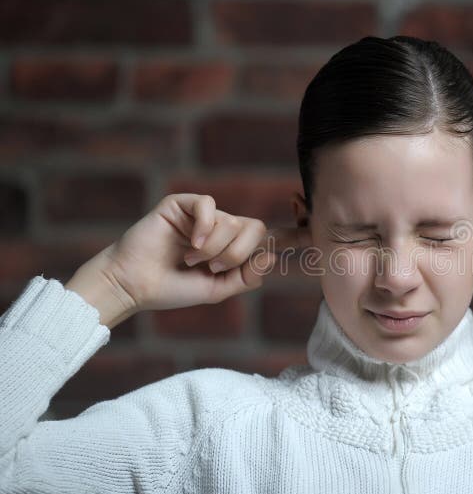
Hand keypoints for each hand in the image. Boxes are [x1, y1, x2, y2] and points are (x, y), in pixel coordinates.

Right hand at [66, 193, 310, 327]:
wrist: (135, 285)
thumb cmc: (174, 289)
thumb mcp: (219, 289)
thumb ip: (247, 276)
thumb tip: (271, 254)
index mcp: (234, 248)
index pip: (268, 237)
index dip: (293, 235)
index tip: (316, 232)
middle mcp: (223, 228)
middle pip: (255, 229)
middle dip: (237, 254)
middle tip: (211, 268)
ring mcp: (204, 215)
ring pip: (233, 222)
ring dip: (216, 249)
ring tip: (191, 259)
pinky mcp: (183, 204)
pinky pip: (211, 206)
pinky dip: (205, 228)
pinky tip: (191, 244)